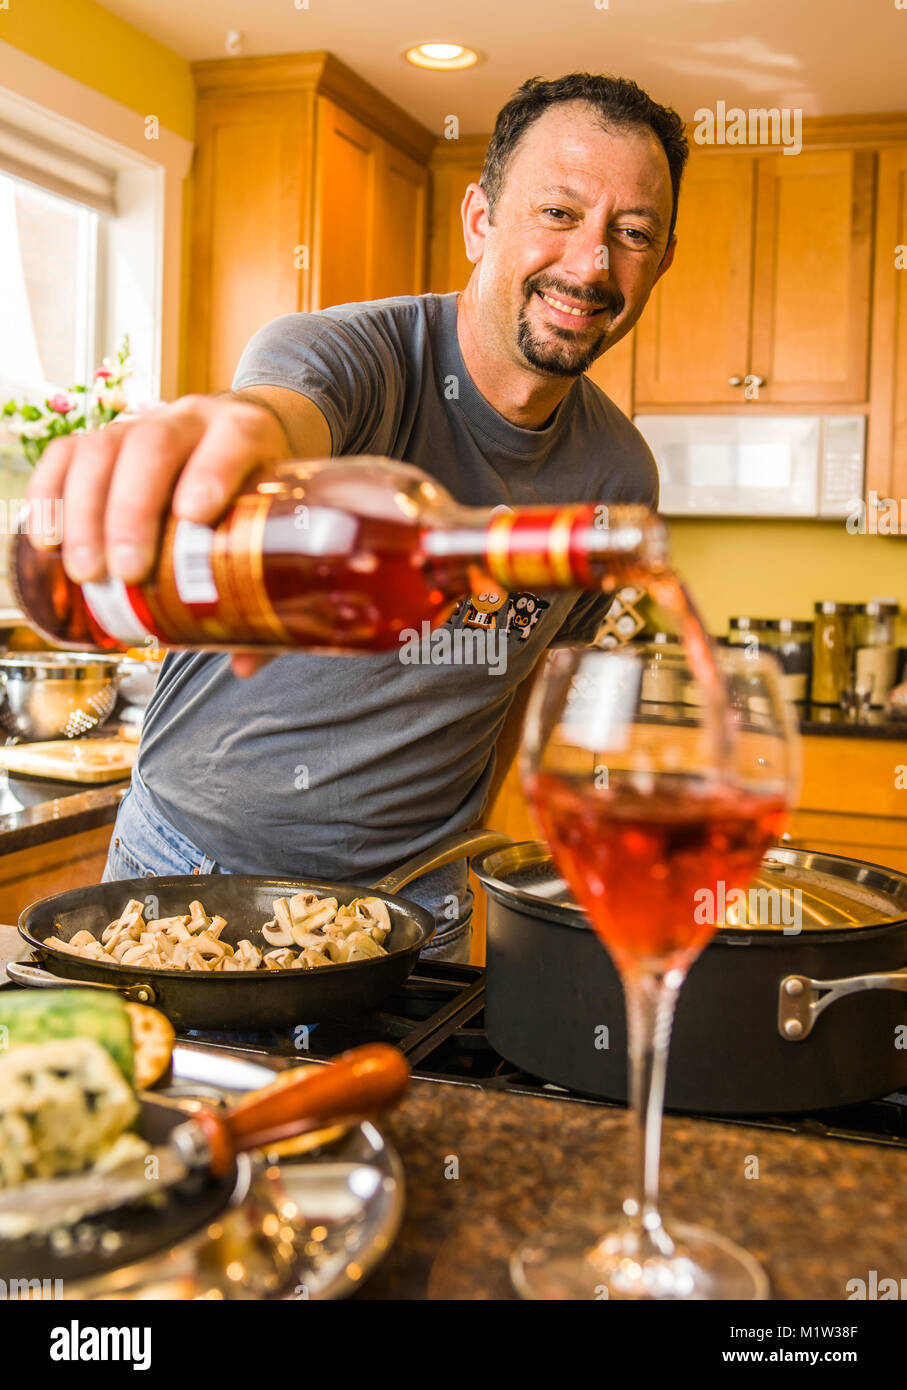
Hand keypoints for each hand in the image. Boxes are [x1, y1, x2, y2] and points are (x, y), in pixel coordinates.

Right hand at [26, 393, 292, 676]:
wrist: (242, 435)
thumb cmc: (259, 493)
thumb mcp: (277, 527)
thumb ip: (268, 592)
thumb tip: (244, 665)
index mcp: (248, 433)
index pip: (233, 439)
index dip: (211, 472)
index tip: (194, 515)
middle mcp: (193, 418)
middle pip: (154, 447)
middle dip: (133, 511)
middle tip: (125, 573)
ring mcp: (144, 422)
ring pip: (103, 449)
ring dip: (86, 512)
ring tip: (85, 572)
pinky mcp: (105, 437)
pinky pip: (66, 454)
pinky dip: (50, 493)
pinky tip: (45, 538)